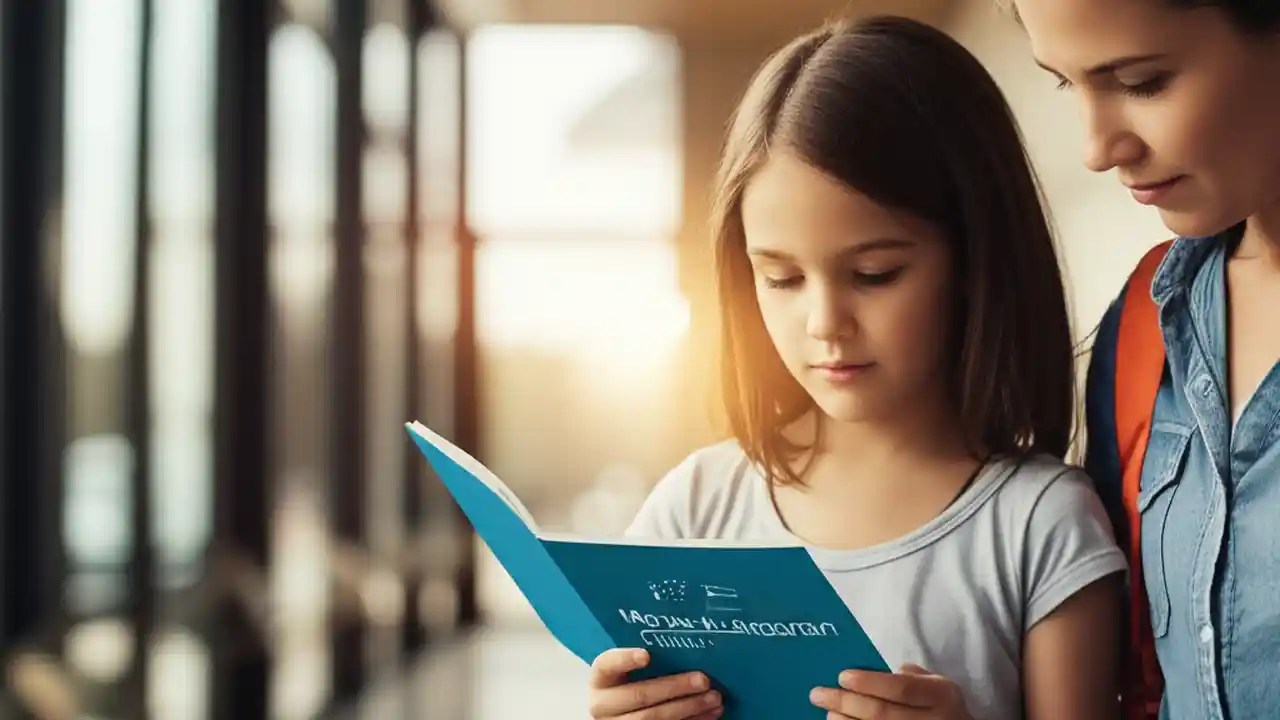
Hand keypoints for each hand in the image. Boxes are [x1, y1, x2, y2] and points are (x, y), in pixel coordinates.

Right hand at [588, 648, 723, 719]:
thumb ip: (645, 659)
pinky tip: (710, 714)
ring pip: (653, 719)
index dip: (625, 660)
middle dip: (674, 687)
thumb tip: (685, 645)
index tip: (646, 655)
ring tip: (714, 699)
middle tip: (703, 680)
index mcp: (600, 680)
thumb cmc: (630, 683)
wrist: (620, 715)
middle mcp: (602, 705)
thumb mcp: (628, 672)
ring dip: (689, 708)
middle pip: (638, 695)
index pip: (607, 665)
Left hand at [809, 664, 973, 718]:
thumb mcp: (938, 685)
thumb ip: (911, 676)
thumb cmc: (942, 706)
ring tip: (827, 714)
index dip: (869, 683)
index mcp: (939, 696)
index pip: (901, 689)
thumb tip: (878, 670)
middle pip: (882, 714)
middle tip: (818, 694)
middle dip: (846, 703)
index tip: (842, 676)